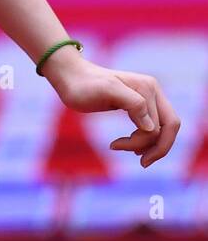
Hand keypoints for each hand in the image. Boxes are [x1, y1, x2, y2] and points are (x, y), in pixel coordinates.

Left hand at [42, 49, 180, 167]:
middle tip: (141, 164)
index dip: (144, 142)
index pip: (160, 125)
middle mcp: (153, 92)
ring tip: (121, 148)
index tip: (114, 146)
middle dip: (158, 148)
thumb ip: (133, 104)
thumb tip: (152, 127)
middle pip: (169, 127)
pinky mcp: (140, 105)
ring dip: (149, 145)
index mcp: (148, 88)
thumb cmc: (83, 85)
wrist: (70, 77)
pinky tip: (127, 145)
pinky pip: (153, 126)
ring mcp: (148, 98)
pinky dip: (145, 139)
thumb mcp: (106, 91)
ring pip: (162, 129)